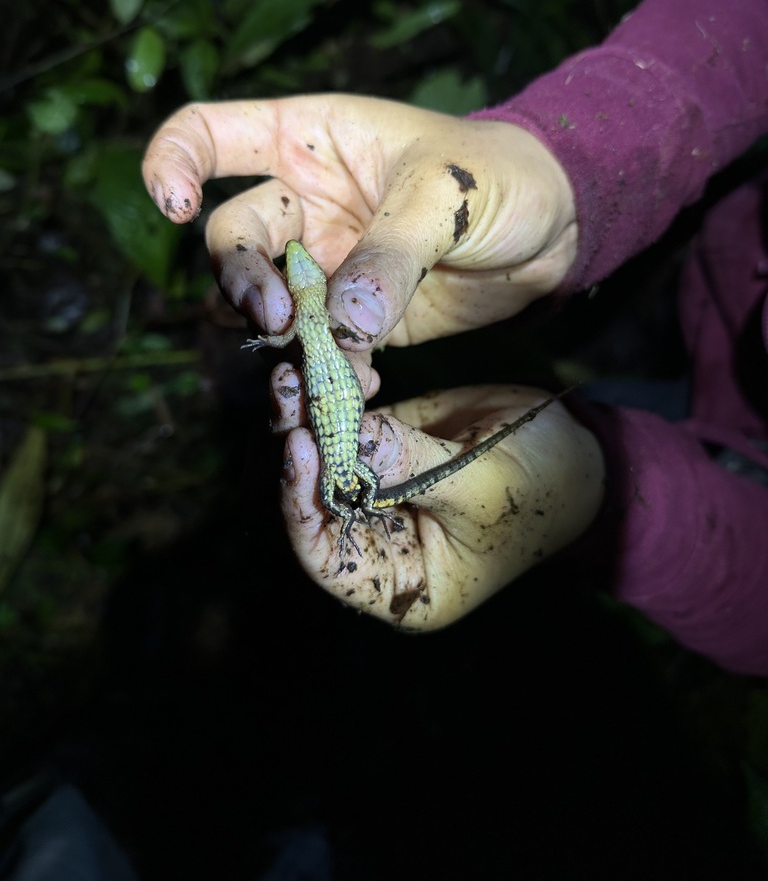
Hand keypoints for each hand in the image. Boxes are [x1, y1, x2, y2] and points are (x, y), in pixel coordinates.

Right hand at [142, 95, 576, 348]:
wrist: (556, 229)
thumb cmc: (501, 175)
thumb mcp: (447, 194)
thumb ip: (391, 253)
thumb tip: (341, 323)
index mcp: (308, 139)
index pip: (206, 132)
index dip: (169, 162)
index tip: (174, 208)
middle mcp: (304, 201)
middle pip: (230, 239)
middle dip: (242, 281)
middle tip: (280, 319)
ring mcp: (327, 262)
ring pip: (267, 302)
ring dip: (282, 337)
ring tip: (320, 362)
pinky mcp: (355, 316)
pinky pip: (317, 346)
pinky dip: (326, 369)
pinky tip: (357, 382)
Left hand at [269, 376, 603, 628]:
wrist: (580, 449)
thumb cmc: (544, 489)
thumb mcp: (480, 484)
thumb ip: (410, 466)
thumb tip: (344, 435)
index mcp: (399, 582)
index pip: (326, 557)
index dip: (302, 505)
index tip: (299, 447)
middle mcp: (376, 541)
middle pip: (314, 499)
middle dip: (297, 446)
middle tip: (287, 389)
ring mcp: (376, 490)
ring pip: (321, 457)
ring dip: (305, 414)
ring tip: (293, 371)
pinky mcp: (384, 446)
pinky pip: (345, 425)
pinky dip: (331, 397)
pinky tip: (323, 364)